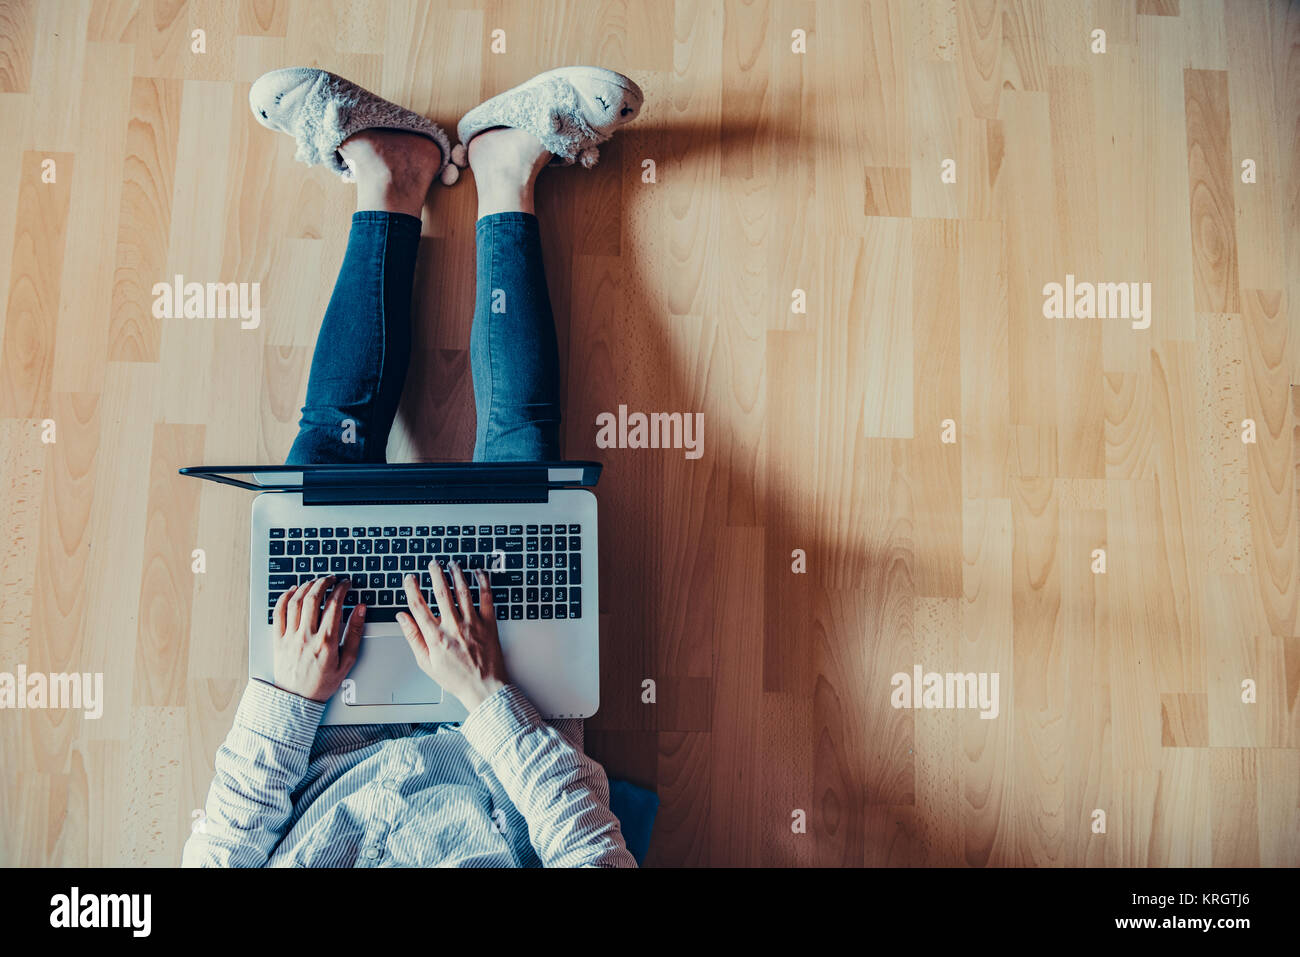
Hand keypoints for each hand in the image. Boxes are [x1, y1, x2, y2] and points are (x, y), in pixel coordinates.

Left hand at [271, 576, 365, 701]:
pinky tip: (292, 591)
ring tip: (314, 582)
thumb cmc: (323, 682)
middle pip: (314, 599)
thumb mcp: (347, 660)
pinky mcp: (278, 639)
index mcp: (326, 641)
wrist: (297, 699)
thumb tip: (360, 610)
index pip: (334, 605)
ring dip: (306, 587)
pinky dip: (285, 597)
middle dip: (324, 583)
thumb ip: (355, 632)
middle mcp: (306, 636)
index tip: (346, 584)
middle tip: (331, 578)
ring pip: (296, 602)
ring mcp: (290, 637)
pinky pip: (278, 613)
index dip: (341, 589)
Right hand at [397, 561, 508, 710]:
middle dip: (436, 574)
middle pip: (442, 593)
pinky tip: (478, 573)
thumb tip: (402, 618)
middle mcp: (454, 626)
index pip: (419, 606)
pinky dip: (483, 583)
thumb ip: (413, 638)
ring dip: (457, 574)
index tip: (409, 578)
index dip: (412, 589)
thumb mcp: (426, 663)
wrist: (483, 687)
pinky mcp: (489, 624)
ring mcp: (472, 623)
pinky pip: (486, 598)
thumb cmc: (455, 678)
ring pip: (463, 591)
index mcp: (436, 637)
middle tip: (433, 563)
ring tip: (452, 563)